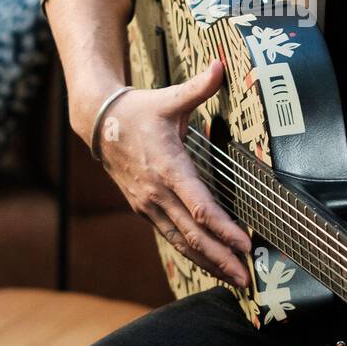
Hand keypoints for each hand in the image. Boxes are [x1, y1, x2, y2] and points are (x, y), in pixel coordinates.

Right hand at [88, 59, 252, 286]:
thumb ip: (199, 86)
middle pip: (193, 234)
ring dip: (209, 263)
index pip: (200, 206)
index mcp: (169, 167)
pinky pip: (171, 237)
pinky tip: (210, 265)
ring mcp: (149, 205)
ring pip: (181, 242)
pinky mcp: (145, 210)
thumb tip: (221, 65)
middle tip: (247, 278)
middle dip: (221, 258)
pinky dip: (192, 254)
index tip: (245, 245)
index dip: (224, 229)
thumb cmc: (140, 111)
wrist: (99, 125)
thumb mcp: (170, 97)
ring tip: (235, 279)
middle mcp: (158, 193)